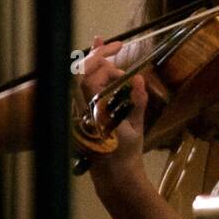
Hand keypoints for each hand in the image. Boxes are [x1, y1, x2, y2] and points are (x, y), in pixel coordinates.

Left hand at [76, 35, 147, 171]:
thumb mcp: (136, 127)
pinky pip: (82, 86)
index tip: (121, 54)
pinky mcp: (81, 112)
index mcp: (95, 113)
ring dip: (93, 61)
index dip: (105, 63)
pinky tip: (97, 59)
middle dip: (99, 56)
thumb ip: (137, 103)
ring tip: (106, 46)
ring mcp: (79, 111)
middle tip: (117, 45)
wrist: (113, 173)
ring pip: (79, 78)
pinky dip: (90, 72)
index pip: (92, 80)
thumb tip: (139, 79)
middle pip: (83, 73)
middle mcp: (82, 110)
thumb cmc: (126, 152)